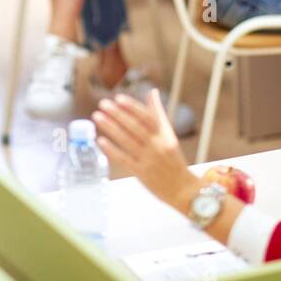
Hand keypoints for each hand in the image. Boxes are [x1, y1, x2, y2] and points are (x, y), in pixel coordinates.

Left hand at [94, 90, 196, 209]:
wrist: (183, 189)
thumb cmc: (173, 159)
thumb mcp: (169, 135)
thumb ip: (158, 114)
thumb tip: (151, 92)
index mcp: (165, 135)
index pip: (147, 117)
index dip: (132, 107)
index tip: (118, 98)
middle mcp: (157, 146)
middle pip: (135, 127)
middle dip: (118, 114)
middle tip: (102, 104)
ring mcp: (148, 160)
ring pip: (127, 141)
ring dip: (111, 128)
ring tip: (97, 117)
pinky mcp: (141, 173)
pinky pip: (124, 159)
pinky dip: (112, 150)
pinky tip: (101, 140)